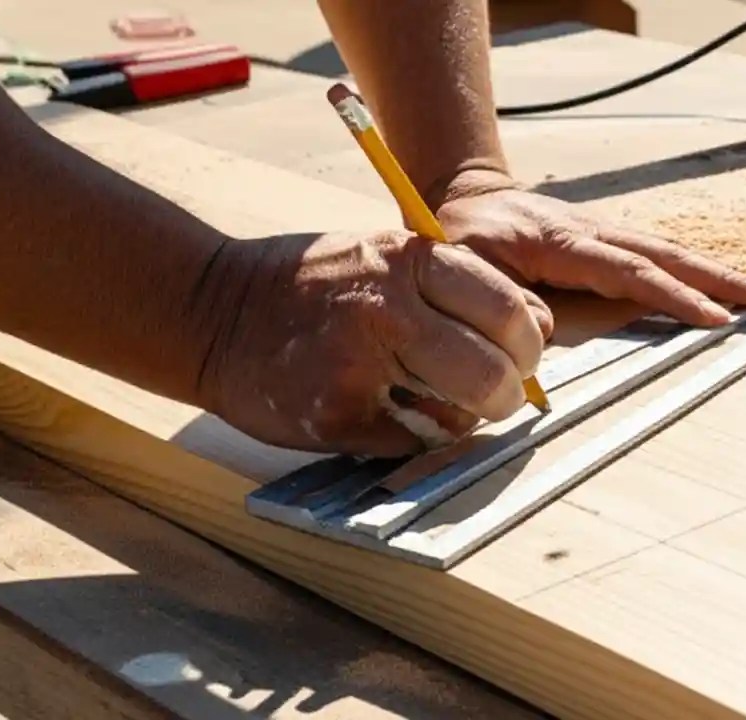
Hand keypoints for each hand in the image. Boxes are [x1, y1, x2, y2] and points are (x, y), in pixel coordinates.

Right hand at [197, 230, 549, 456]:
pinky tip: (390, 412)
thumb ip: (452, 288)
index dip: (529, 341)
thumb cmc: (313, 285)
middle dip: (510, 391)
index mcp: (408, 261)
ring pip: (460, 414)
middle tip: (499, 393)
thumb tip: (533, 330)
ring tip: (442, 400)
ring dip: (465, 417)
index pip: (510, 309)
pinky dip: (415, 435)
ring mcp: (359, 367)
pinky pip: (412, 442)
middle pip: (495, 370)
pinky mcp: (336, 416)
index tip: (523, 352)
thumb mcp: (384, 256)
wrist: (212, 311)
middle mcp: (387, 309)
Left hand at [434, 171, 745, 325]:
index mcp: (561, 240)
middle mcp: (594, 230)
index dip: (674, 295)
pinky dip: (696, 271)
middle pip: (669, 255)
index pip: (630, 270)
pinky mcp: (607, 240)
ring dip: (720, 275)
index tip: (715, 318)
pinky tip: (723, 288)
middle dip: (724, 280)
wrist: (465, 194)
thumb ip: (504, 301)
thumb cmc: (460, 239)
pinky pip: (659, 256)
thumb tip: (548, 331)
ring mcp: (605, 232)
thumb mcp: (465, 268)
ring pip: (671, 253)